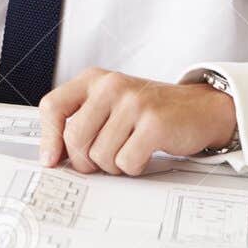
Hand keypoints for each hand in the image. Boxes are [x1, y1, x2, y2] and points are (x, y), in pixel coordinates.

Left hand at [38, 69, 237, 175]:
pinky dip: (133, 167)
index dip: (48, 138)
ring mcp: (133, 102)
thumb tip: (52, 156)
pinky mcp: (154, 123)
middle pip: (74, 139)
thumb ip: (80, 121)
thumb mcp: (109, 105)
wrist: (198, 108)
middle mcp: (110, 85)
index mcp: (93, 79)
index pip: (53, 107)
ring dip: (113, 165)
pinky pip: (126, 162)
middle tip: (102, 160)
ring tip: (129, 150)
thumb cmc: (148, 111)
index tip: (51, 160)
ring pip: (100, 156)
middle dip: (86, 161)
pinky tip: (144, 153)